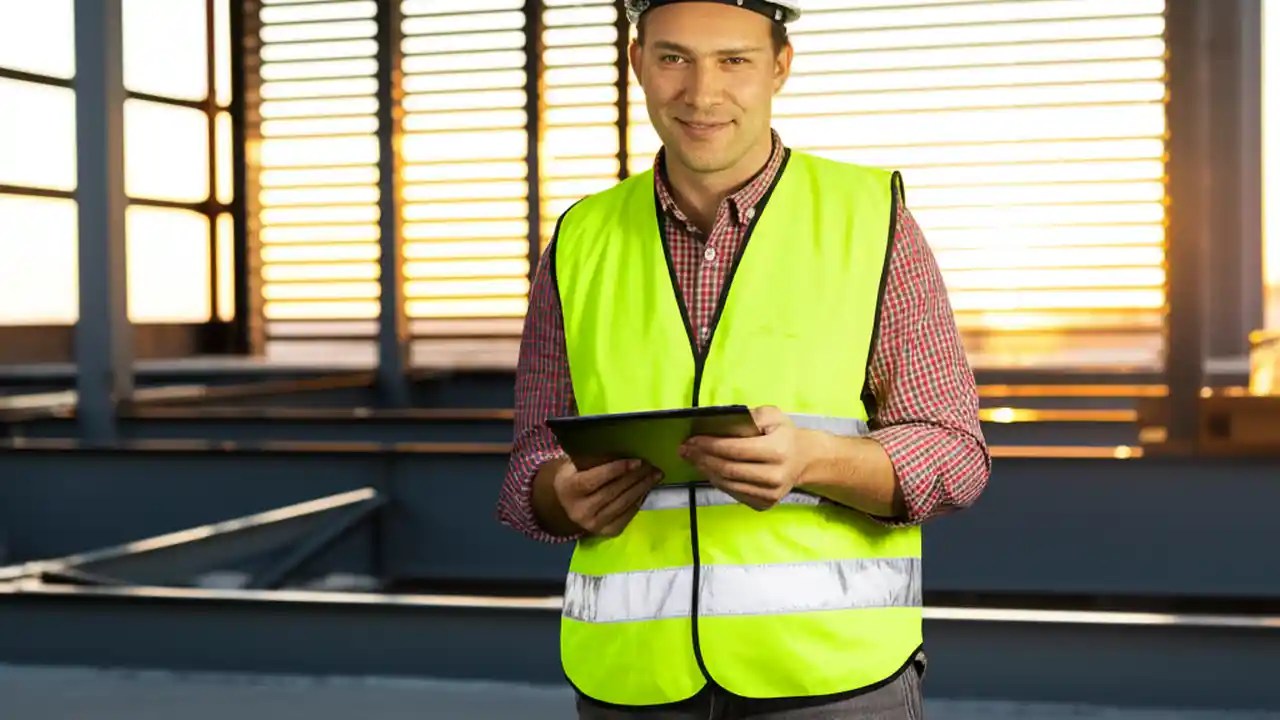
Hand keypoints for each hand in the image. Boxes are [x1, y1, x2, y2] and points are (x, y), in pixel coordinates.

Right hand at [552, 457, 662, 536]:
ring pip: (622, 504)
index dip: (616, 470)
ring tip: (654, 476)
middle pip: (612, 492)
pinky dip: (638, 502)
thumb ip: (597, 460)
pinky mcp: (605, 532)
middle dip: (635, 477)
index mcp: (569, 489)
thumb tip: (627, 455)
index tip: (637, 461)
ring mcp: (593, 524)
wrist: (566, 503)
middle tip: (651, 466)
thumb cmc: (574, 476)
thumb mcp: (578, 463)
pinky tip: (646, 490)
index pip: (594, 480)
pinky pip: (627, 516)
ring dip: (642, 488)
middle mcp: (579, 510)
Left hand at [679, 406, 816, 510]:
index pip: (736, 450)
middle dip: (702, 458)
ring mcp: (770, 494)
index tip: (692, 440)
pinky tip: (708, 469)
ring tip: (692, 458)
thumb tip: (721, 423)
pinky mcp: (764, 504)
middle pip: (729, 469)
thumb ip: (749, 416)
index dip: (710, 445)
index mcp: (777, 451)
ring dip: (706, 471)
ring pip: (728, 484)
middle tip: (685, 450)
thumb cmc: (784, 434)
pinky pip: (734, 493)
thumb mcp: (772, 415)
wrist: (804, 460)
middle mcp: (775, 476)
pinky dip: (718, 481)